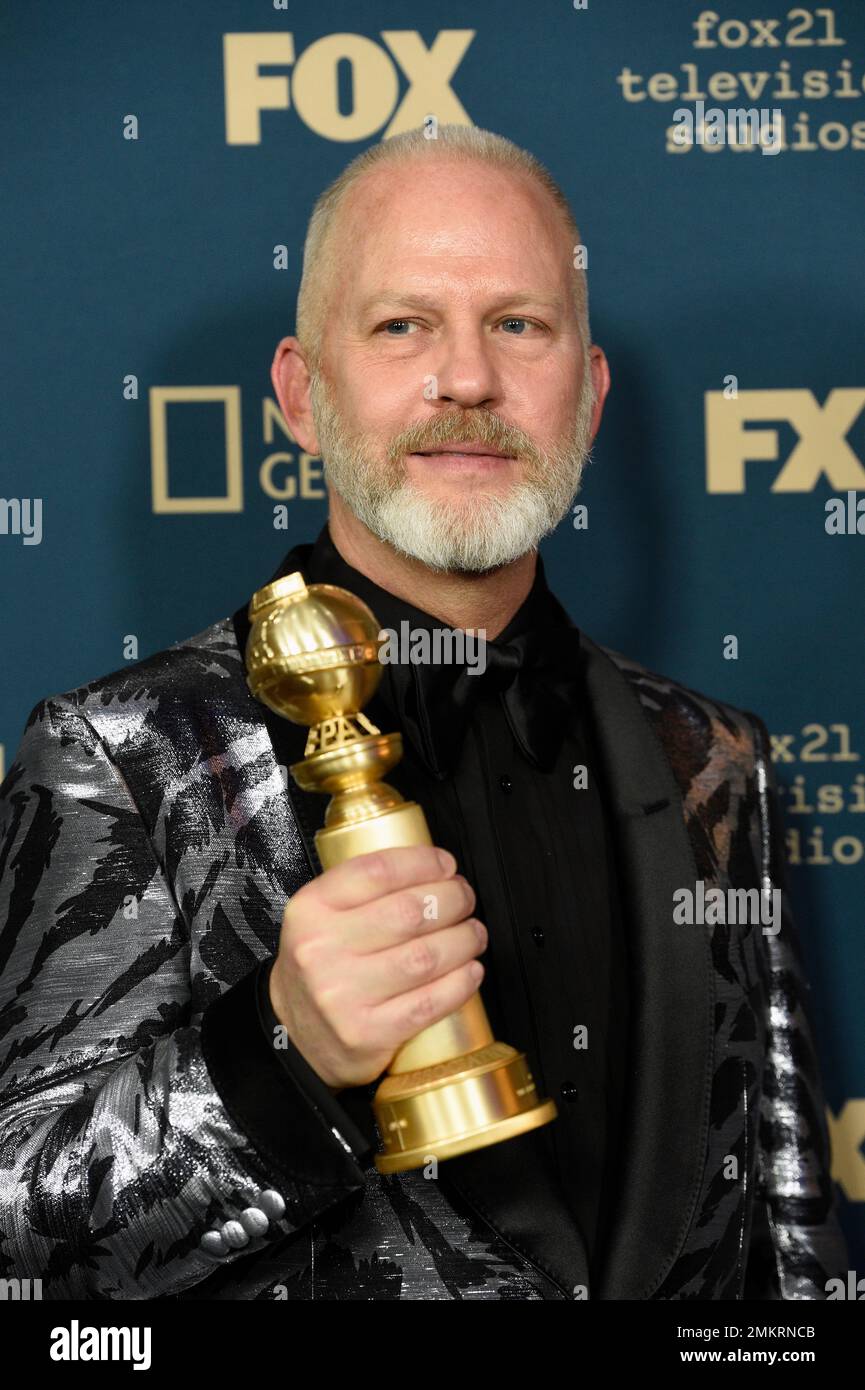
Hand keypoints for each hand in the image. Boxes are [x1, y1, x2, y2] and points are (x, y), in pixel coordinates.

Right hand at [269, 845, 486, 1090]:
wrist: (294, 1035)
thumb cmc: (322, 967)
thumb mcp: (322, 917)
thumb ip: (364, 890)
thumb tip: (432, 870)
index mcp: (311, 910)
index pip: (376, 871)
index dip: (422, 863)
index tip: (446, 865)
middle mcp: (321, 950)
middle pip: (409, 912)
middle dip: (452, 900)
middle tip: (465, 900)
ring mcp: (343, 995)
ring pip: (425, 957)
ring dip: (463, 940)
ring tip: (473, 934)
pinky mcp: (367, 1033)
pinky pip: (429, 1003)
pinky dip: (460, 983)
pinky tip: (471, 971)